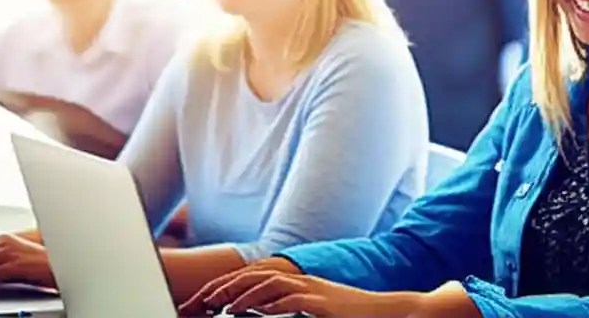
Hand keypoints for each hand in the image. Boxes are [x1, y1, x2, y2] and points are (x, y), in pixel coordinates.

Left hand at [181, 260, 420, 317]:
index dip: (230, 285)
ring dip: (242, 293)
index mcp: (298, 282)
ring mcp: (312, 289)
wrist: (386, 312)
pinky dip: (269, 304)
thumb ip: (290, 309)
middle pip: (256, 275)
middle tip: (202, 300)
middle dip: (227, 286)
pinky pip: (290, 300)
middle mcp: (302, 280)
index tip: (205, 299)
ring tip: (220, 305)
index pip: (256, 277)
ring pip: (269, 284)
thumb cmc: (351, 315)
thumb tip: (261, 315)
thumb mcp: (316, 310)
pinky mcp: (322, 303)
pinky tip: (253, 311)